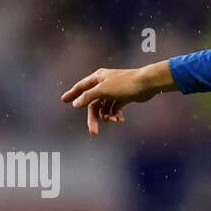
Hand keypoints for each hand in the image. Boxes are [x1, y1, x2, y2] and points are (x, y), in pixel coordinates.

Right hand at [60, 62, 174, 135]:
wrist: (147, 83)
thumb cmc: (125, 84)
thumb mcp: (103, 90)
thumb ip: (89, 96)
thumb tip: (76, 103)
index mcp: (98, 78)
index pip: (81, 87)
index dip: (72, 94)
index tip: (63, 100)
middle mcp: (104, 83)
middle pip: (93, 103)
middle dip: (94, 117)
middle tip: (93, 132)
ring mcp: (114, 91)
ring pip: (104, 107)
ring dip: (107, 116)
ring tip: (114, 121)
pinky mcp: (124, 97)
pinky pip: (115, 108)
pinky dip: (115, 114)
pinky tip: (120, 119)